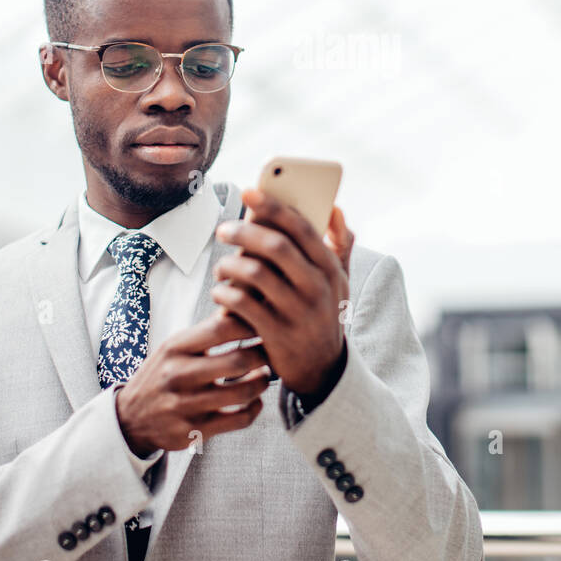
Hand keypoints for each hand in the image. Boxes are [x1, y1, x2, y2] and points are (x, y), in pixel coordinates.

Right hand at [115, 313, 271, 455]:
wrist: (130, 417)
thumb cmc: (162, 374)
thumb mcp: (175, 347)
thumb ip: (207, 330)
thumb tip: (242, 305)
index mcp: (175, 347)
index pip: (222, 328)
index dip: (252, 323)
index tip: (265, 322)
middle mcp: (178, 375)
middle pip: (237, 361)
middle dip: (263, 354)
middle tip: (271, 351)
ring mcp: (185, 406)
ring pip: (242, 393)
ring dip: (263, 382)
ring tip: (265, 375)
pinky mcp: (193, 432)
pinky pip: (238, 420)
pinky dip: (254, 408)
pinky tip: (255, 400)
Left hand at [211, 189, 353, 397]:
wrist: (324, 369)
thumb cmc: (324, 312)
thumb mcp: (340, 280)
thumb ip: (339, 244)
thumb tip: (335, 208)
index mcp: (330, 267)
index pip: (301, 227)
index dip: (273, 206)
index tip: (248, 191)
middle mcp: (317, 287)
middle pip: (275, 246)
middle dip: (244, 232)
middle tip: (223, 229)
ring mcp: (297, 311)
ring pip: (254, 273)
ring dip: (230, 264)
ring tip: (221, 266)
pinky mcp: (276, 334)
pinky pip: (241, 304)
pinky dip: (225, 293)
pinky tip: (221, 291)